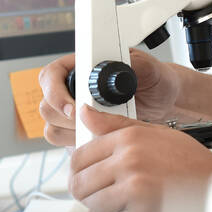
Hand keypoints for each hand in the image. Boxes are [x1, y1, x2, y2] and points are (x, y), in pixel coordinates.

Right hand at [37, 48, 181, 147]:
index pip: (50, 76)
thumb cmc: (155, 79)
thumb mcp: (147, 66)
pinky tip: (102, 140)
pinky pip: (67, 144)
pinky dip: (81, 146)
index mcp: (81, 67)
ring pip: (53, 128)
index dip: (55, 93)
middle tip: (90, 123)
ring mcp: (75, 113)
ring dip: (73, 134)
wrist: (164, 101)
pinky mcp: (82, 133)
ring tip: (101, 130)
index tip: (74, 107)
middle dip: (66, 119)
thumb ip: (132, 64)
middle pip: (47, 107)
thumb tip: (116, 70)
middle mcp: (73, 90)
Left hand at [69, 105, 211, 211]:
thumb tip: (84, 112)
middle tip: (98, 201)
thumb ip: (115, 125)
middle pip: (79, 185)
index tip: (86, 181)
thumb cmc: (189, 162)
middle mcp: (130, 161)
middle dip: (85, 197)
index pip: (79, 157)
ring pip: (89, 210)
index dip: (78, 173)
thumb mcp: (153, 133)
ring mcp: (136, 190)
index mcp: (129, 139)